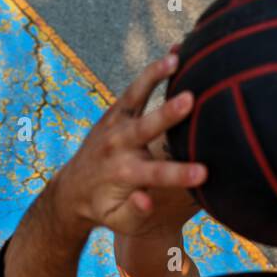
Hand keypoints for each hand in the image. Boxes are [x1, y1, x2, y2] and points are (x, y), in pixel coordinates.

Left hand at [55, 53, 206, 236]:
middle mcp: (117, 146)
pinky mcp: (116, 112)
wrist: (72, 190)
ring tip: (176, 60)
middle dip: (166, 115)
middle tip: (190, 101)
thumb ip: (134, 214)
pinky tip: (175, 54)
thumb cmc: (105, 209)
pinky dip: (153, 72)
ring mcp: (115, 126)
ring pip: (136, 98)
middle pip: (144, 128)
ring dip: (155, 78)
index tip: (204, 173)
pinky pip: (135, 89)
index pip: (156, 175)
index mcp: (123, 175)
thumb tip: (146, 200)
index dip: (179, 174)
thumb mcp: (118, 222)